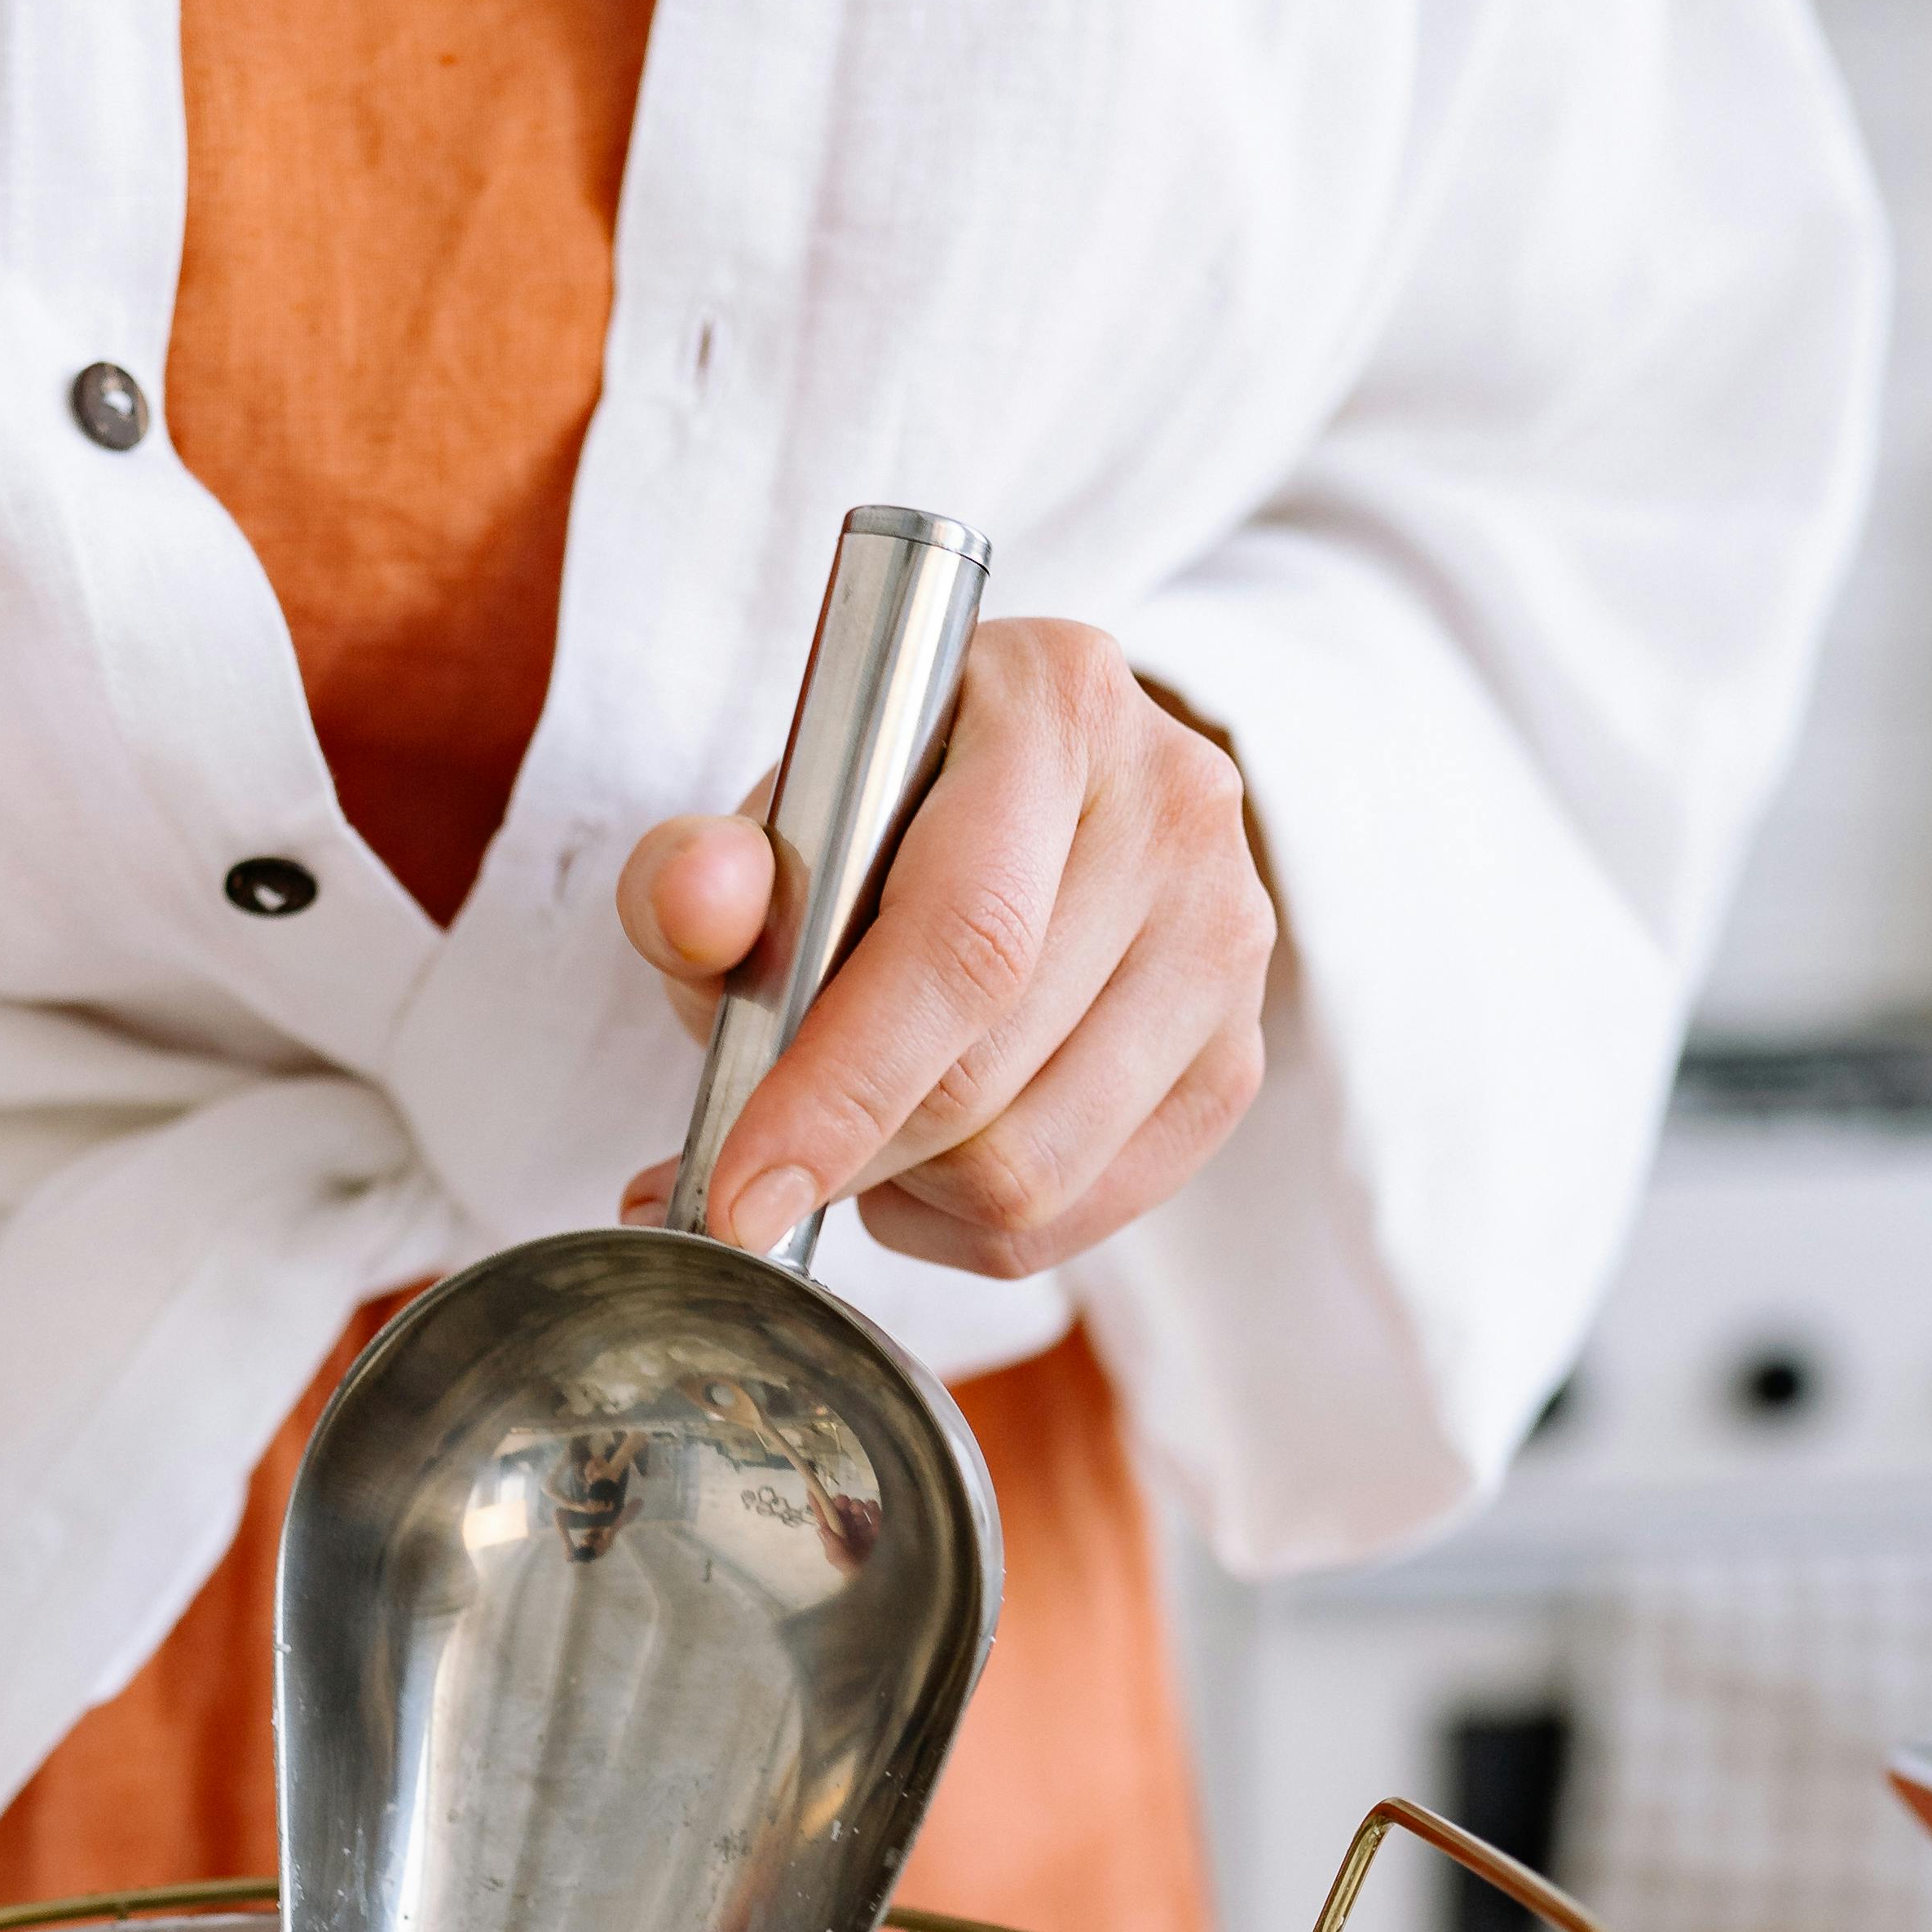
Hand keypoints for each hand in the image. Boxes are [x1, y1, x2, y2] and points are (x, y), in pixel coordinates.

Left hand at [613, 619, 1272, 1276]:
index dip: (842, 1087)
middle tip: (766, 1154)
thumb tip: (693, 907)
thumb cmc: (873, 819)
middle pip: (990, 1076)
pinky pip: (1086, 1213)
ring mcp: (1227, 940)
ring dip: (911, 1191)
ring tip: (861, 1126)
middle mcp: (1175, 812)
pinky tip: (930, 1157)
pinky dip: (974, 1225)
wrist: (1015, 816)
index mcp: (1055, 707)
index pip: (962, 941)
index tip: (738, 1193)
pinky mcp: (1237, 1057)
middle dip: (852, 1150)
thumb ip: (700, 868)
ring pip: (1037, 1169)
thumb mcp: (767, 821)